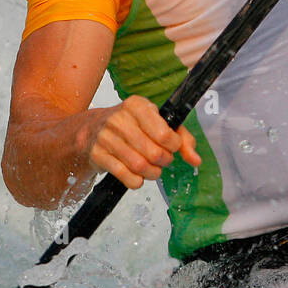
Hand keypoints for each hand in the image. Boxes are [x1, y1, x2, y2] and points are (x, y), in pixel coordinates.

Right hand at [85, 96, 201, 188]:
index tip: (172, 146)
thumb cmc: (131, 125)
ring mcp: (106, 137)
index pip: (164, 134)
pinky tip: (138, 176)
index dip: (174, 146)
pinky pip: (125, 176)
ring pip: (140, 166)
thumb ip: (181, 137)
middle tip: (163, 160)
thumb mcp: (156, 122)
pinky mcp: (97, 155)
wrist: (91, 129)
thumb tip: (196, 160)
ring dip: (153, 173)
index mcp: (137, 106)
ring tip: (153, 169)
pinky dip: (137, 181)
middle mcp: (120, 119)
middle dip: (164, 161)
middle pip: (154, 153)